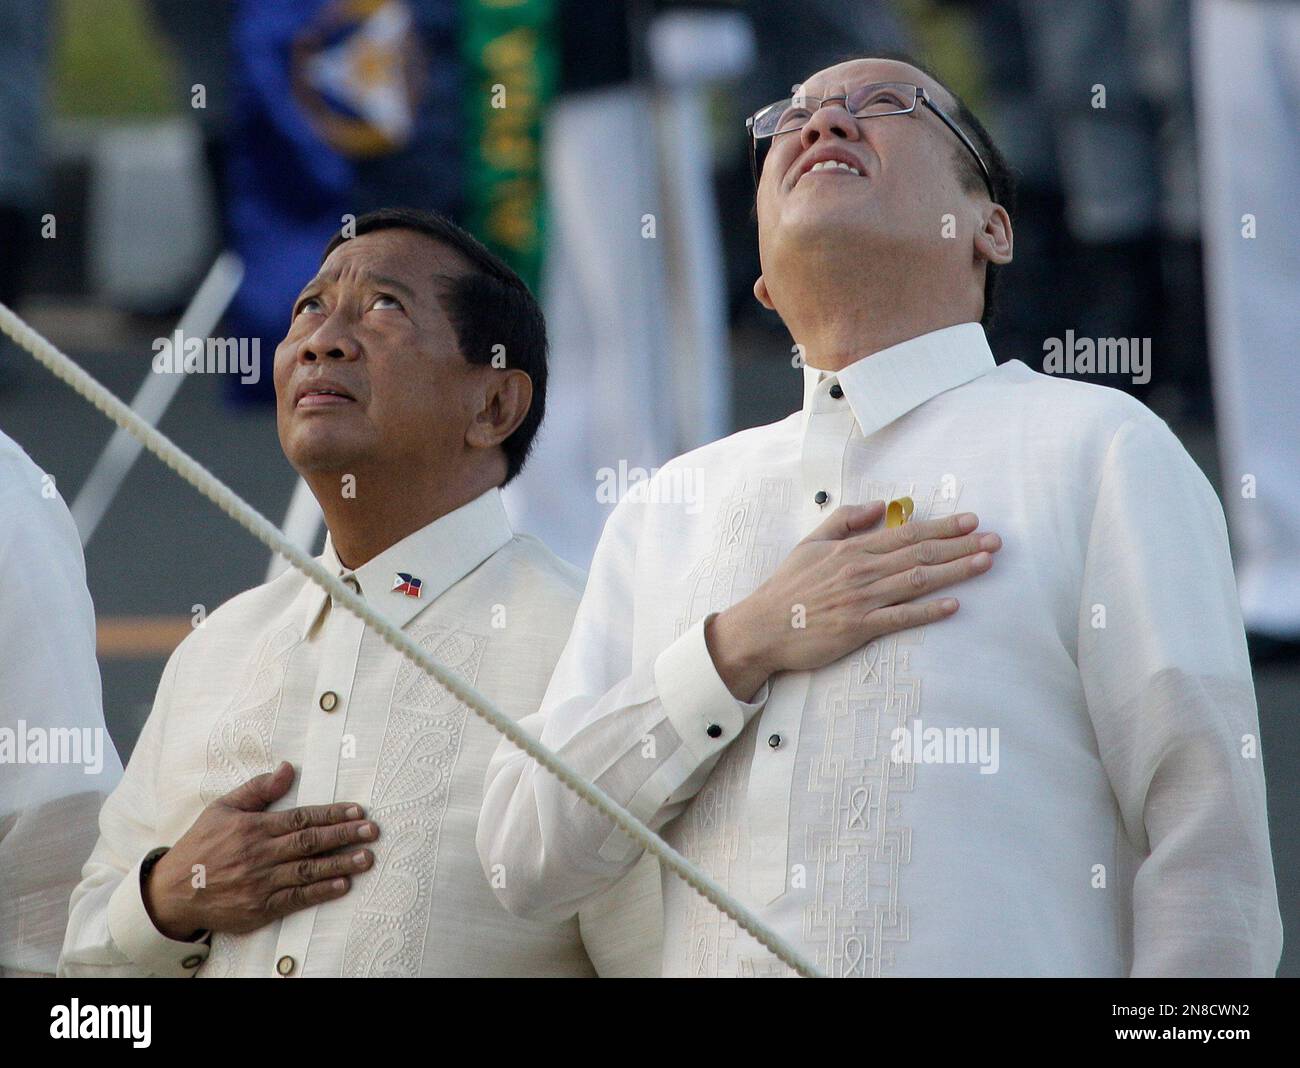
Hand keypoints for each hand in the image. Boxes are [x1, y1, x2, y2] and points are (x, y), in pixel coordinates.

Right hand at [142, 762, 378, 939]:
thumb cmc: (201, 845)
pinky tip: (343, 885)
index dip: (332, 814)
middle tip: (372, 831)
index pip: (301, 818)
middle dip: (344, 835)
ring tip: (367, 857)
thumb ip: (257, 789)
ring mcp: (260, 883)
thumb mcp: (223, 809)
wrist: (173, 892)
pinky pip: (295, 899)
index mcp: (253, 828)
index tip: (358, 810)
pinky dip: (320, 892)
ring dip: (340, 864)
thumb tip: (287, 768)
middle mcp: (259, 855)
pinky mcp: (259, 908)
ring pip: (307, 870)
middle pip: (309, 842)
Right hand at [706, 502, 1000, 699]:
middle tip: (995, 540)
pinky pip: (899, 618)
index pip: (906, 533)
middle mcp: (861, 570)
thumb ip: (844, 521)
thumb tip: (879, 505)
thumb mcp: (810, 543)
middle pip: (920, 554)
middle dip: (961, 546)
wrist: (761, 627)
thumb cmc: (786, 587)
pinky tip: (952, 606)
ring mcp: (861, 600)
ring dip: (955, 572)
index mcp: (852, 549)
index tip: (971, 521)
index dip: (942, 527)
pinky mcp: (858, 628)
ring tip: (985, 563)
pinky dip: (927, 611)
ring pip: (917, 581)